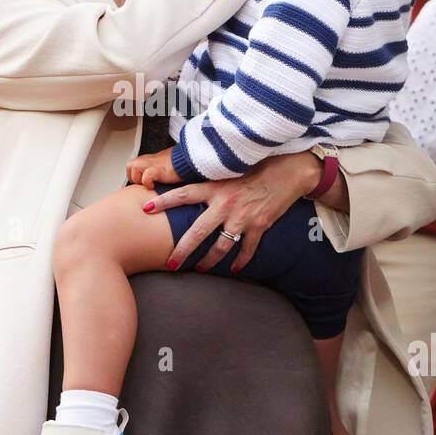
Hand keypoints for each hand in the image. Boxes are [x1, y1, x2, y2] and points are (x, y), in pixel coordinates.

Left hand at [126, 147, 180, 188]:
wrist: (192, 161)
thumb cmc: (181, 167)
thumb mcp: (165, 168)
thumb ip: (156, 173)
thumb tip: (154, 182)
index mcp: (150, 159)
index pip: (132, 166)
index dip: (135, 176)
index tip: (144, 183)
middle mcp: (150, 159)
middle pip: (130, 165)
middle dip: (135, 177)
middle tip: (146, 184)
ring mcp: (154, 163)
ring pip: (134, 167)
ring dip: (140, 179)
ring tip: (149, 184)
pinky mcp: (159, 169)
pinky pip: (146, 175)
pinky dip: (148, 182)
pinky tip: (154, 185)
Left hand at [143, 152, 306, 272]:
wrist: (291, 170)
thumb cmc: (259, 164)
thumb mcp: (231, 167)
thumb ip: (213, 177)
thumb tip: (192, 181)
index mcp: (216, 186)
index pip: (183, 194)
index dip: (163, 202)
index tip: (144, 209)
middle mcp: (226, 204)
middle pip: (197, 232)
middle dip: (182, 251)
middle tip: (170, 264)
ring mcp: (243, 218)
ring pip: (220, 247)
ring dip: (209, 261)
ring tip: (200, 269)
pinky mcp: (259, 226)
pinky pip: (247, 250)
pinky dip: (241, 262)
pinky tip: (235, 270)